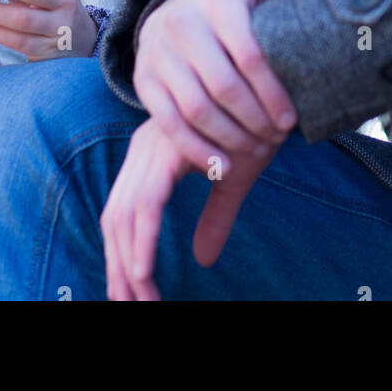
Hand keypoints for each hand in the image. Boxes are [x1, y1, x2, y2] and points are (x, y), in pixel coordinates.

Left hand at [101, 116, 281, 299]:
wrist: (277, 86)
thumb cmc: (257, 126)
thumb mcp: (233, 181)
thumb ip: (215, 217)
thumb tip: (202, 259)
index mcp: (151, 153)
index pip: (119, 212)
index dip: (118, 255)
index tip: (125, 296)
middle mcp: (144, 146)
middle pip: (114, 217)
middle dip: (118, 267)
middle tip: (126, 306)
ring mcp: (154, 144)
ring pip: (124, 214)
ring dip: (129, 262)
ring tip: (141, 298)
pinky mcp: (170, 146)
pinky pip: (147, 201)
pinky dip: (142, 237)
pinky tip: (143, 268)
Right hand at [133, 0, 317, 170]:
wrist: (170, 12)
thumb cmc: (227, 7)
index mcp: (217, 2)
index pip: (249, 54)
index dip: (272, 92)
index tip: (291, 119)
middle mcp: (182, 25)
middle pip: (223, 86)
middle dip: (254, 119)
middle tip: (276, 140)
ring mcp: (159, 54)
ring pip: (195, 107)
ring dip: (229, 138)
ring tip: (255, 151)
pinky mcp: (144, 81)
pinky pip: (168, 123)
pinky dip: (196, 149)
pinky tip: (221, 166)